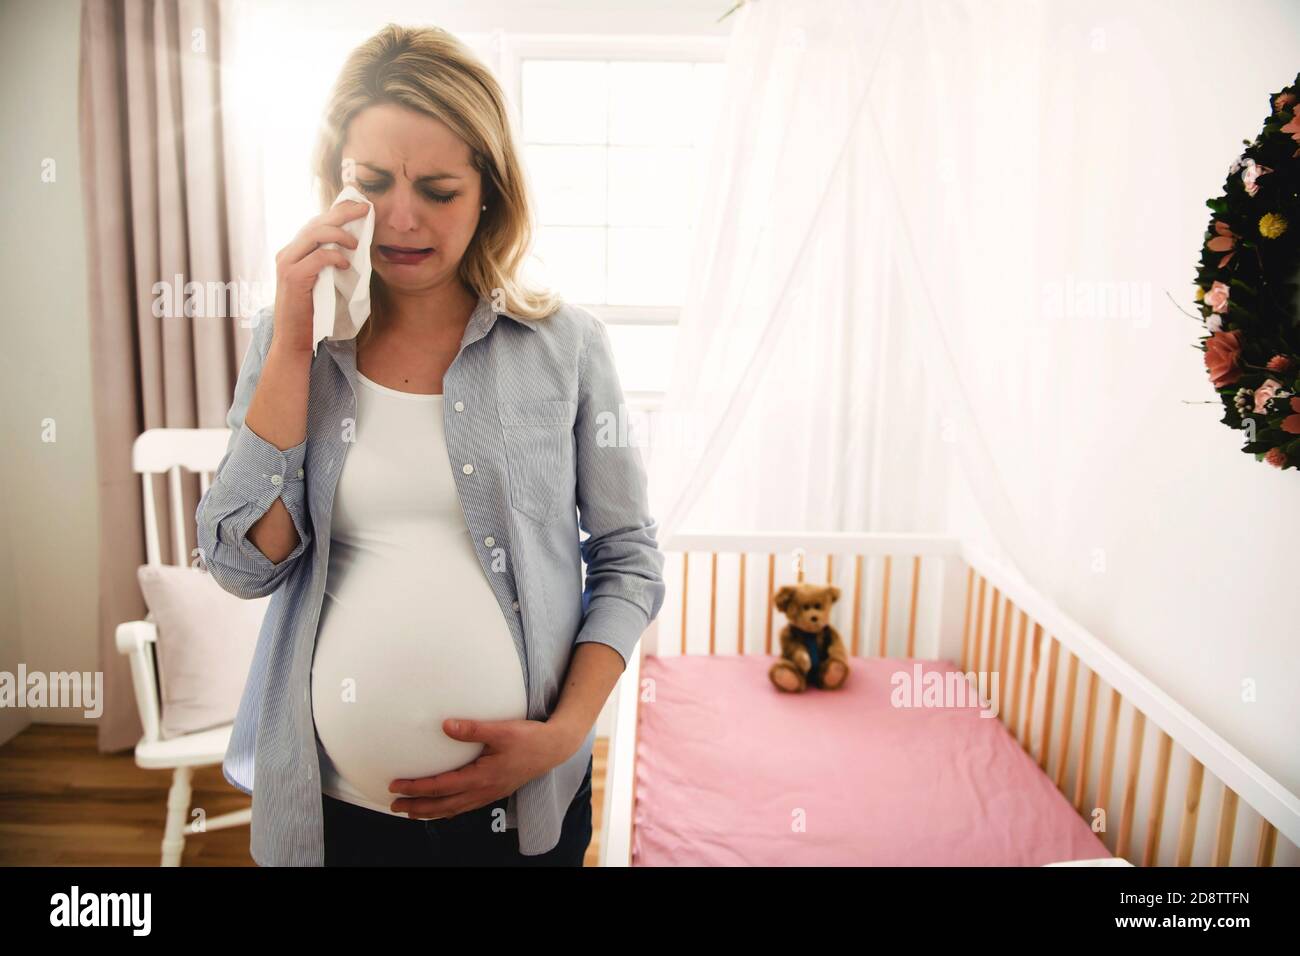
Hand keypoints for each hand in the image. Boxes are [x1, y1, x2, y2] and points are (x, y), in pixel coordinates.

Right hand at [268, 200, 369, 355]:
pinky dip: (334, 257)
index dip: (337, 211)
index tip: (359, 205)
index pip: (315, 223)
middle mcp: (287, 253)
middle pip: (316, 222)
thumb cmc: (314, 313)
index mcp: (294, 252)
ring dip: (340, 234)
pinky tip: (347, 265)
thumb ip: (331, 263)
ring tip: (357, 243)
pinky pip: (317, 257)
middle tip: (366, 208)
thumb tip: (357, 246)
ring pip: (314, 234)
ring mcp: (287, 264)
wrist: (295, 340)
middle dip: (342, 212)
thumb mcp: (324, 281)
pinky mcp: (293, 278)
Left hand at [386, 716, 581, 819]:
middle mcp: (483, 791)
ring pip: (453, 809)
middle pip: (442, 805)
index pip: (440, 786)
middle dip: (417, 807)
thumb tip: (445, 726)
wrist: (554, 749)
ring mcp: (489, 794)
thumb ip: (472, 729)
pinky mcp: (495, 791)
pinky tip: (443, 808)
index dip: (416, 787)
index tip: (395, 785)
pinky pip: (465, 806)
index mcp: (481, 777)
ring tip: (411, 812)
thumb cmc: (529, 738)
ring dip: (430, 812)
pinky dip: (448, 810)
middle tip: (394, 806)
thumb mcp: (501, 730)